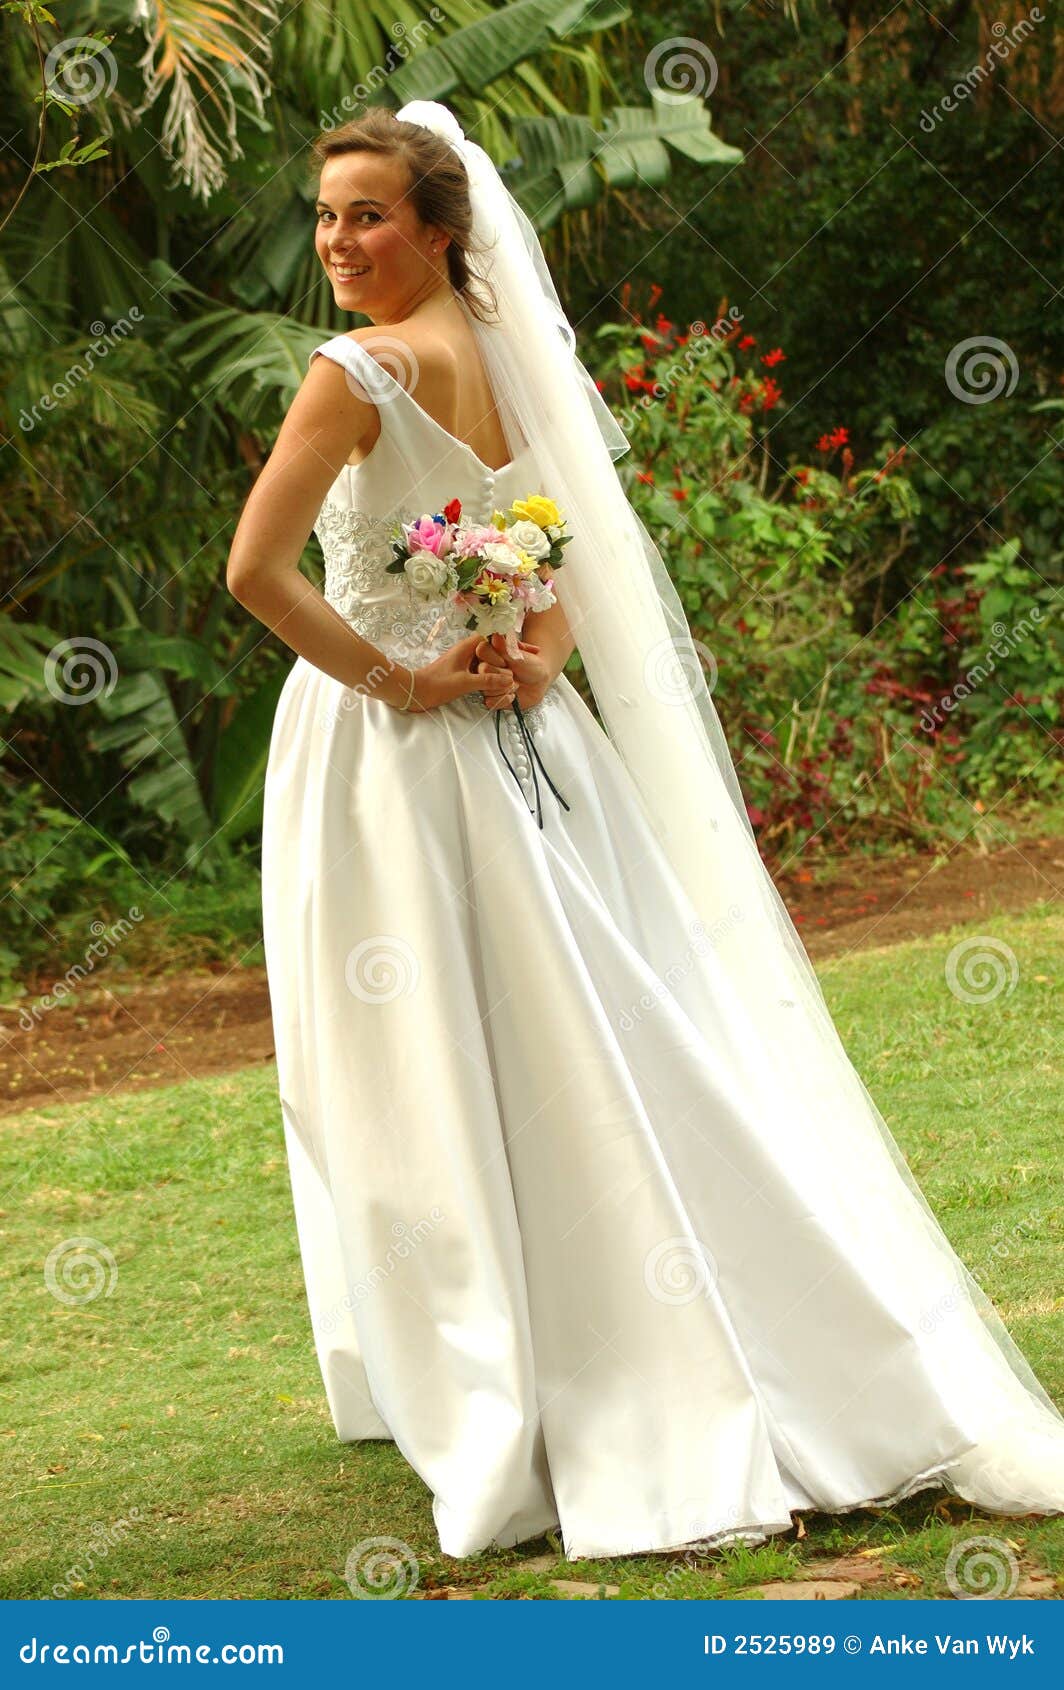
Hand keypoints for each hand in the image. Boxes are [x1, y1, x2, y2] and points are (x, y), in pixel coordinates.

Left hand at [390, 634, 514, 713]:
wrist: (415, 693)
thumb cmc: (437, 684)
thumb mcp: (465, 683)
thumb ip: (488, 680)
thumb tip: (509, 680)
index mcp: (466, 647)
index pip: (491, 638)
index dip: (503, 645)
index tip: (516, 654)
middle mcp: (466, 651)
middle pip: (490, 651)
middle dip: (502, 660)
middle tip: (514, 671)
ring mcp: (463, 662)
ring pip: (485, 662)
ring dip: (495, 670)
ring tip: (508, 680)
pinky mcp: (460, 673)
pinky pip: (479, 671)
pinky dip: (487, 677)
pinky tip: (494, 686)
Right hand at [475, 633, 552, 710]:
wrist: (539, 682)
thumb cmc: (531, 666)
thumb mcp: (521, 655)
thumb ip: (506, 648)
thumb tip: (495, 636)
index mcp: (491, 653)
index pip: (482, 650)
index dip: (494, 657)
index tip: (506, 661)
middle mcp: (486, 667)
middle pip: (483, 669)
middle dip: (503, 674)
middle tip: (513, 675)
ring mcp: (486, 683)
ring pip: (486, 686)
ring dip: (505, 687)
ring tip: (515, 684)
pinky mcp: (491, 698)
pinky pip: (489, 701)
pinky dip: (504, 699)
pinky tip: (513, 695)